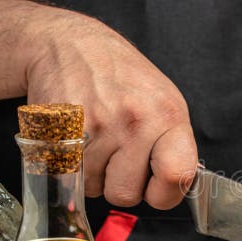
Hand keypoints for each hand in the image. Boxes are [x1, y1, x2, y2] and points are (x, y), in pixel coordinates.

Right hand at [24, 12, 197, 208]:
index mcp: (169, 117)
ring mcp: (99, 125)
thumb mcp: (163, 103)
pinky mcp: (64, 129)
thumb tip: (177, 187)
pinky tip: (76, 140)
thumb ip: (173, 147)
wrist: (73, 45)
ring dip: (91, 174)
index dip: (163, 194)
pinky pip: (67, 176)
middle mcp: (137, 121)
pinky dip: (69, 167)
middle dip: (118, 184)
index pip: (177, 176)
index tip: (154, 186)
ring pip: (94, 189)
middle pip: (126, 195)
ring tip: (95, 140)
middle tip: (115, 154)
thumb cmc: (122, 79)